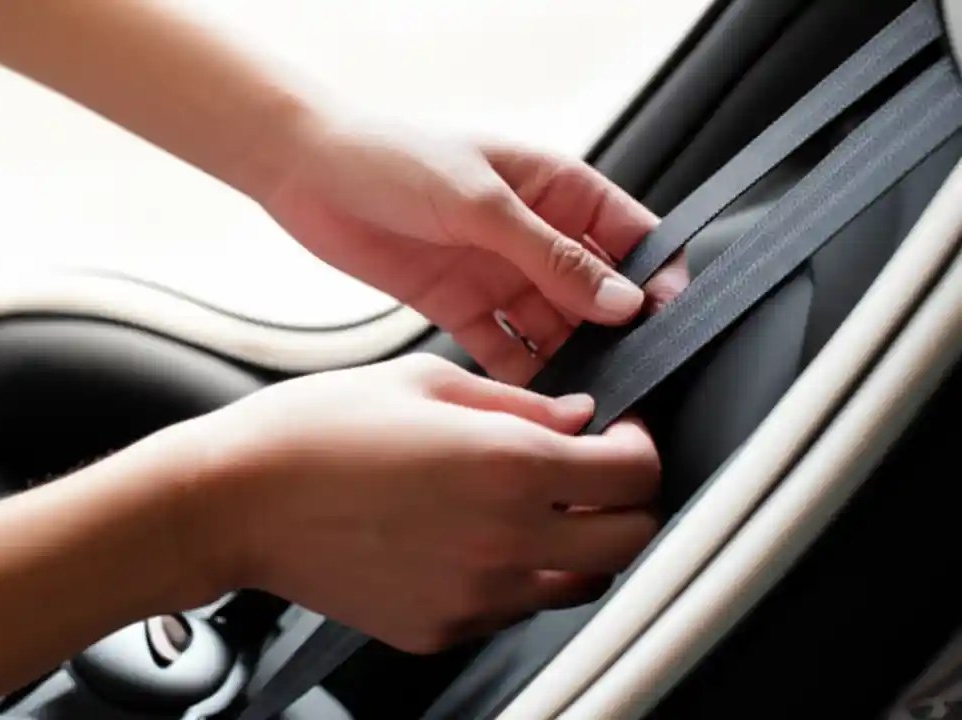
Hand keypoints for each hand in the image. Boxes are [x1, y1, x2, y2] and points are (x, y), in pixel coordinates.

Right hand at [184, 354, 659, 653]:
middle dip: (628, 503)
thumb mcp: (424, 380)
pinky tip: (471, 537)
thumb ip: (518, 401)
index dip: (640, 447)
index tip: (620, 435)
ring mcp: (475, 594)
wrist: (239, 500)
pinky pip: (513, 608)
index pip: (636, 473)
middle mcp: (504, 538)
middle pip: (632, 542)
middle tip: (594, 474)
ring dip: (579, 546)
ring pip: (582, 585)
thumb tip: (576, 418)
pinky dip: (515, 575)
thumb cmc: (317, 430)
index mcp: (507, 463)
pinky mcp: (443, 627)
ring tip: (531, 507)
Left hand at [259, 117, 688, 384]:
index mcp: (557, 189)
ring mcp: (501, 275)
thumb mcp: (481, 204)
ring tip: (586, 401)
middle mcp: (536, 236)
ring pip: (557, 330)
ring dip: (573, 362)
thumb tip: (621, 301)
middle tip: (630, 378)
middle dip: (617, 335)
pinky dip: (523, 377)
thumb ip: (551, 256)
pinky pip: (507, 350)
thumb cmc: (394, 159)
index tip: (670, 324)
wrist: (308, 174)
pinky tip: (535, 407)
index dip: (658, 280)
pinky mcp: (462, 308)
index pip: (632, 238)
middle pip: (599, 295)